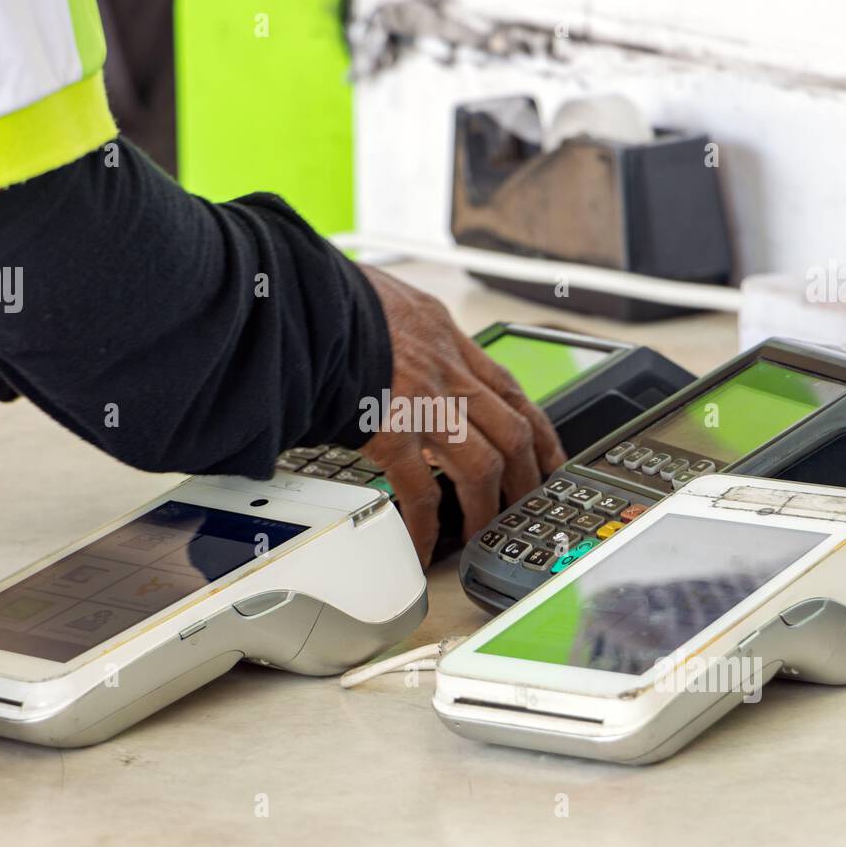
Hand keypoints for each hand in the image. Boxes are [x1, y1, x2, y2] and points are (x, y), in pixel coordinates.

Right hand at [357, 266, 565, 566]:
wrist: (299, 303)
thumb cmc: (328, 300)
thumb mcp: (384, 301)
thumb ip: (401, 330)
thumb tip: (395, 349)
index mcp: (444, 337)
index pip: (507, 386)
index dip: (535, 426)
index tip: (545, 453)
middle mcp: (446, 370)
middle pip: (513, 432)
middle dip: (527, 475)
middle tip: (527, 504)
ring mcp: (424, 404)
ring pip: (483, 466)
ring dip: (487, 507)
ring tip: (481, 534)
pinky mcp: (393, 433)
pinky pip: (422, 492)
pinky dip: (427, 526)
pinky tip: (425, 546)